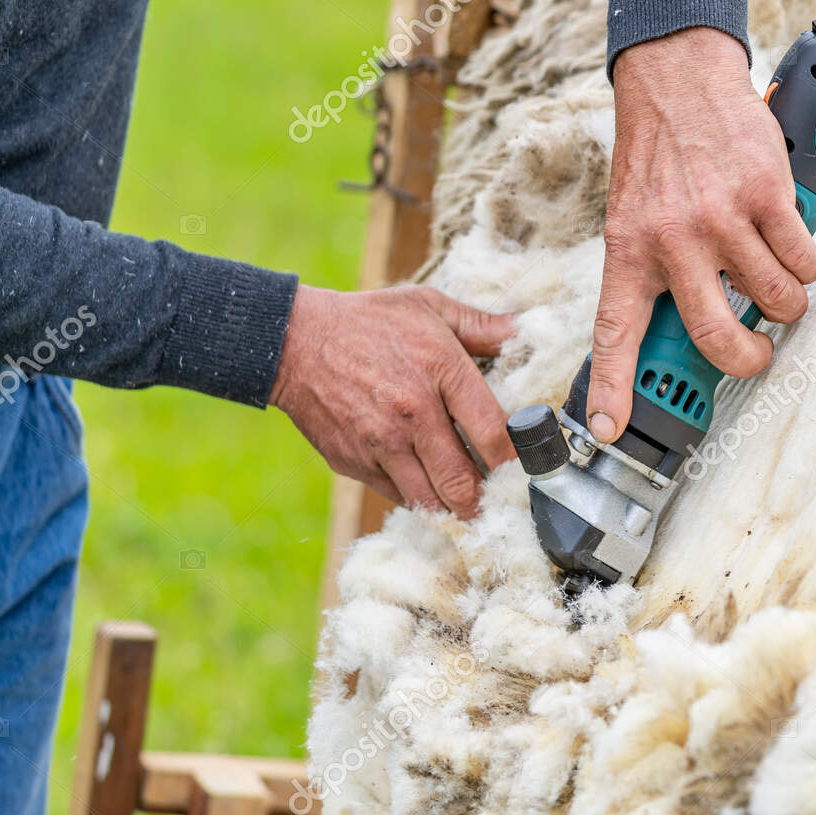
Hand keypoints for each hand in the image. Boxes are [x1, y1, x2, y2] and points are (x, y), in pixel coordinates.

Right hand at [271, 283, 516, 516]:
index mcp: (439, 371)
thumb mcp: (427, 306)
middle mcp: (412, 413)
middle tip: (497, 498)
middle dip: (486, 499)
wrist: (291, 341)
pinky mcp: (354, 463)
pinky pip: (398, 497)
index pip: (494, 434)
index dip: (516, 461)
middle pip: (464, 482)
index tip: (524, 468)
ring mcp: (380, 443)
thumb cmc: (366, 322)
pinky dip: (418, 498)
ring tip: (467, 501)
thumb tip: (524, 330)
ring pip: (431, 501)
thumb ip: (480, 325)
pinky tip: (428, 486)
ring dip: (453, 508)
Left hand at [587, 26, 815, 442]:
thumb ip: (649, 275)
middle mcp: (671, 242)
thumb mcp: (630, 220)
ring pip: (775, 300)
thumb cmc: (657, 160)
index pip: (614, 334)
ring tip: (775, 280)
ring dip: (786, 302)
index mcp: (629, 254)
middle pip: (717, 338)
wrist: (678, 82)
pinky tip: (789, 243)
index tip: (605, 430)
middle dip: (749, 358)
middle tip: (757, 350)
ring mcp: (720, 219)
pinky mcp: (763, 195)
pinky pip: (802, 259)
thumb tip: (671, 338)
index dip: (612, 389)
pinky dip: (806, 262)